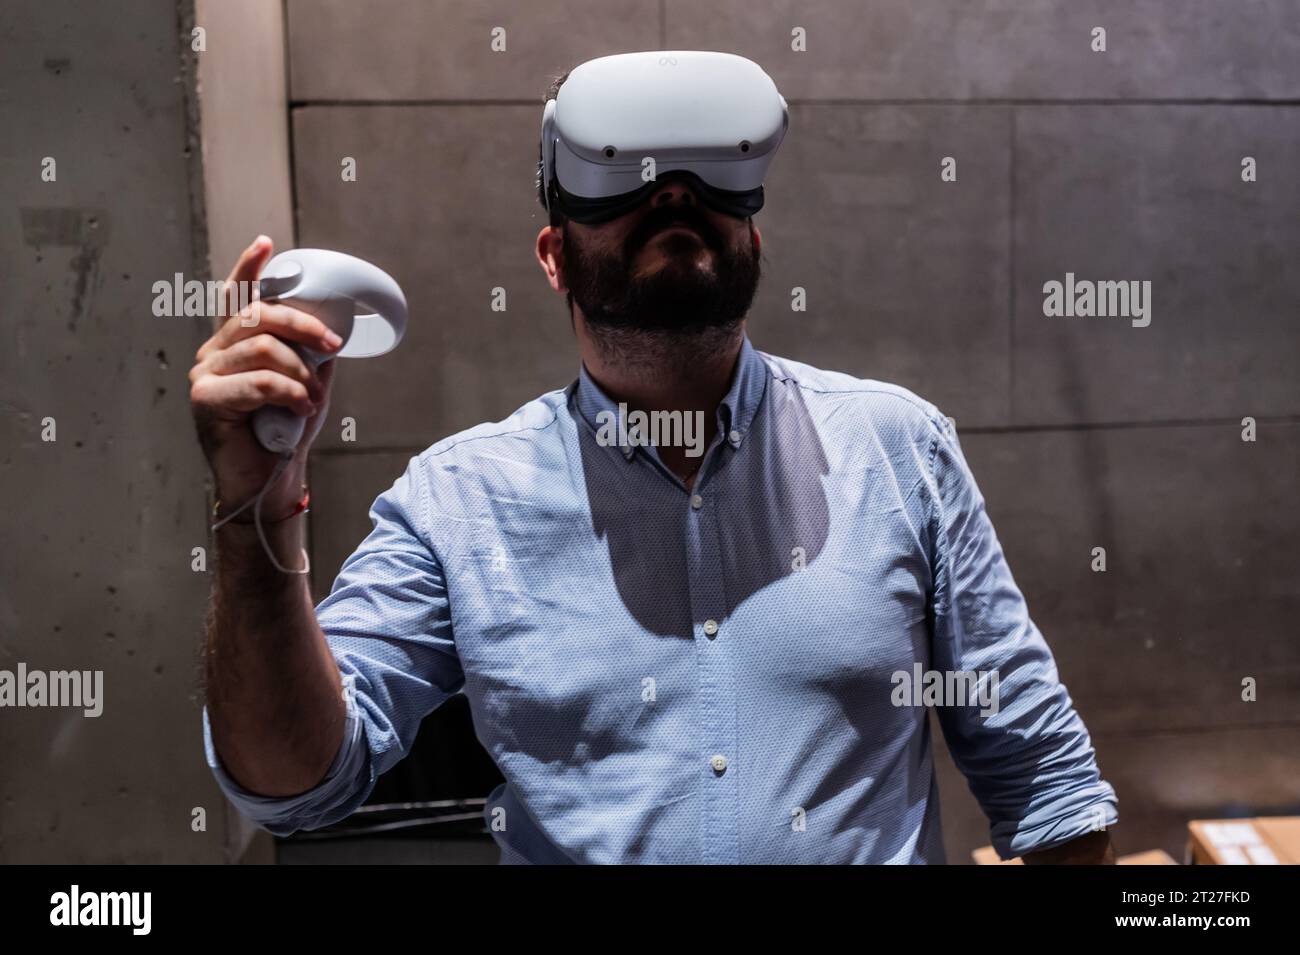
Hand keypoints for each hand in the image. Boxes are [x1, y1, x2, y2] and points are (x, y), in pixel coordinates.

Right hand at [189, 236, 342, 515]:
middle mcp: (215, 351)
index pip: (238, 296)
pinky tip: (301, 407)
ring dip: (300, 371)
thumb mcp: (306, 382)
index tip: (267, 243)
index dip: (250, 268)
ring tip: (313, 396)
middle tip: (332, 342)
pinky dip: (289, 391)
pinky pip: (258, 381)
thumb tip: (332, 325)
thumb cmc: (285, 431)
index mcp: (236, 343)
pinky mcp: (206, 399)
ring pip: (263, 348)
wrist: (271, 480)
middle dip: (303, 323)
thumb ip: (310, 351)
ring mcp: (206, 374)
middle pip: (258, 314)